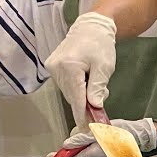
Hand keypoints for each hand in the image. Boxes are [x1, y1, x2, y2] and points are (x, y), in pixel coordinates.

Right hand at [46, 12, 116, 127]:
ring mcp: (52, 67)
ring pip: (68, 92)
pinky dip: (77, 88)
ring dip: (82, 96)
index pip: (76, 97)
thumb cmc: (100, 45)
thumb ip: (97, 87)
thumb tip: (94, 106)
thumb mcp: (104, 67)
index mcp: (69, 67)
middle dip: (85, 105)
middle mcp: (56, 68)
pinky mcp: (52, 66)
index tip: (86, 129)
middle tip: (99, 109)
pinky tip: (87, 82)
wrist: (90, 28)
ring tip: (96, 87)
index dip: (81, 115)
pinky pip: (65, 84)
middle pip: (71, 96)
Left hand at [58, 118, 156, 156]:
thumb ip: (83, 138)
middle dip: (73, 146)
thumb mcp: (101, 131)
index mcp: (96, 154)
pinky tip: (96, 136)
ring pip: (86, 152)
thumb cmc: (124, 132)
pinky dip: (90, 144)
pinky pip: (93, 150)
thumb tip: (67, 144)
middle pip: (78, 155)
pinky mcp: (107, 154)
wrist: (142, 135)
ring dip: (82, 144)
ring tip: (89, 132)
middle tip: (76, 135)